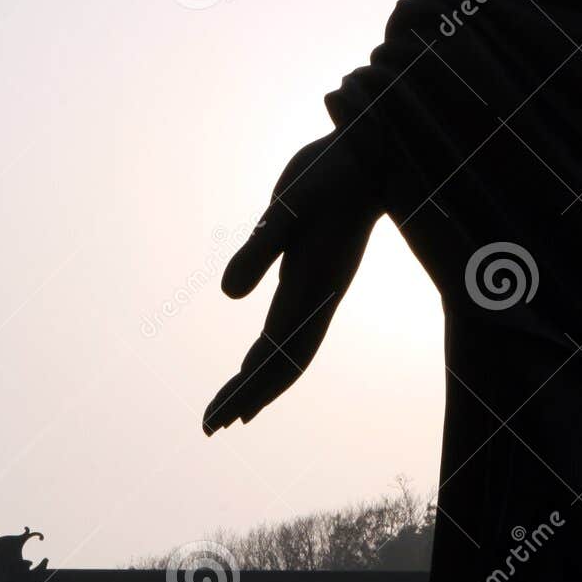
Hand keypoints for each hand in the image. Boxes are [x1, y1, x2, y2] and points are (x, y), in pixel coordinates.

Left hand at [203, 135, 380, 432]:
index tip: (223, 420)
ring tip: (229, 411)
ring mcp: (314, 287)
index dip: (251, 390)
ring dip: (255, 380)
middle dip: (248, 397)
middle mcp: (317, 297)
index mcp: (313, 289)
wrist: (370, 154)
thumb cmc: (333, 176)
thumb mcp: (289, 206)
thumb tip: (228, 295)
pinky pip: (286, 324)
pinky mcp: (308, 271)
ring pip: (284, 348)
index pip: (279, 355)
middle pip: (282, 364)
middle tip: (210, 427)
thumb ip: (261, 248)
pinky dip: (266, 351)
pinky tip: (252, 359)